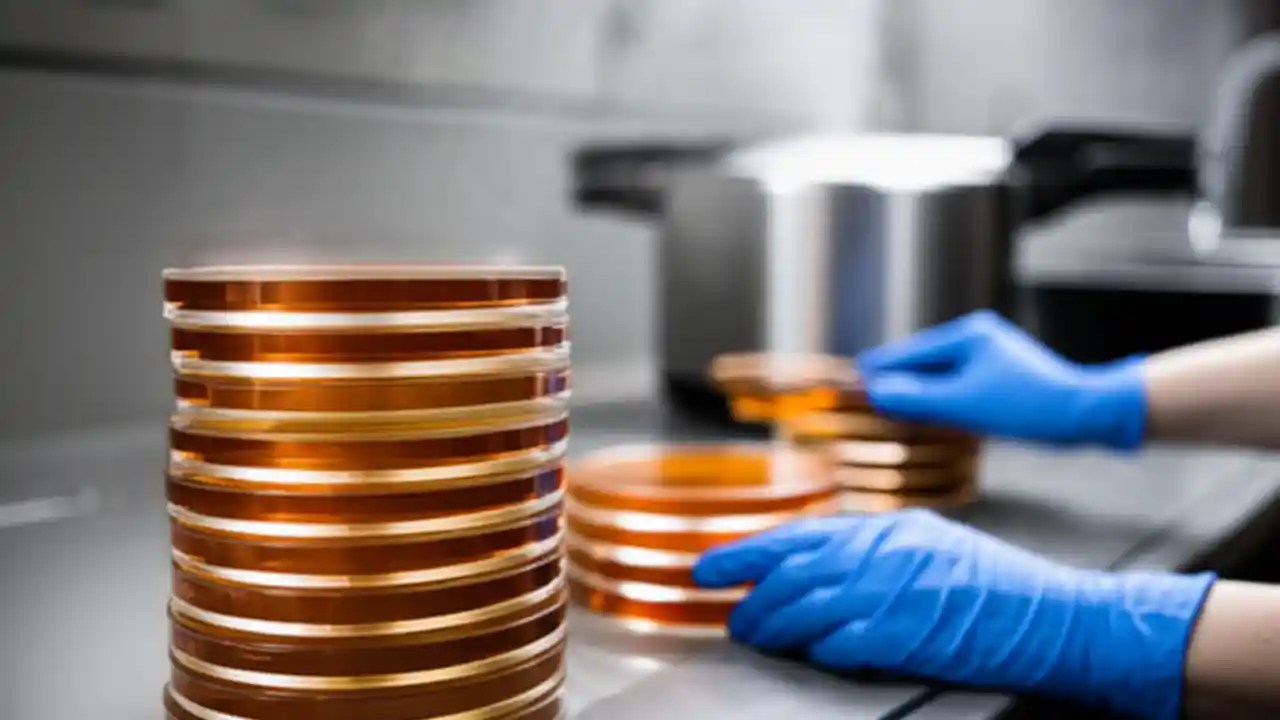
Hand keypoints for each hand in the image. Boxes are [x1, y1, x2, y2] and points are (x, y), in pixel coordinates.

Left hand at [693, 511, 1213, 719]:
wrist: (1048, 615)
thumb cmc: (994, 584)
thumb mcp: (929, 543)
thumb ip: (874, 547)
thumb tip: (820, 561)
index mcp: (886, 527)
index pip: (798, 536)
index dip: (746, 552)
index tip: (710, 567)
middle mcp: (882, 553)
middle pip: (791, 572)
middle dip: (749, 595)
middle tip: (729, 615)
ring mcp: (891, 591)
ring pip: (804, 607)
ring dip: (772, 626)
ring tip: (755, 637)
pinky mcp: (903, 633)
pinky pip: (839, 642)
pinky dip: (818, 650)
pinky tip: (810, 653)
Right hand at [857, 310, 1146, 448]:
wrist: (1087, 413)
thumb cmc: (1029, 407)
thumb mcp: (965, 405)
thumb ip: (918, 398)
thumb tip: (877, 392)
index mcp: (967, 335)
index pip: (908, 352)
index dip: (878, 369)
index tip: (849, 381)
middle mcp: (977, 337)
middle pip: (921, 361)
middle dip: (894, 380)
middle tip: (862, 398)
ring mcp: (990, 354)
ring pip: (939, 374)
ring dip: (915, 391)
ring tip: (887, 408)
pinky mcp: (1001, 374)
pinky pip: (956, 383)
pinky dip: (937, 397)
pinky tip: (926, 413)